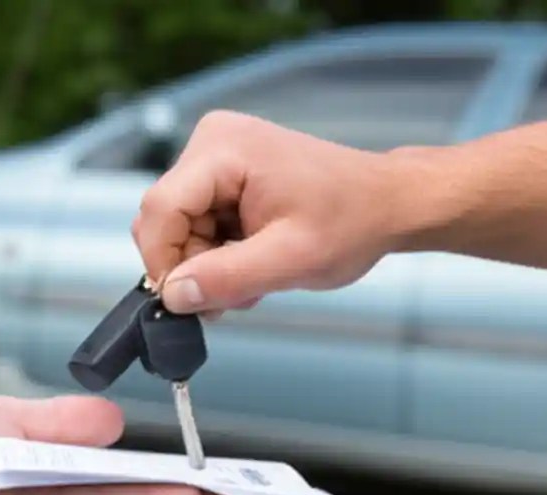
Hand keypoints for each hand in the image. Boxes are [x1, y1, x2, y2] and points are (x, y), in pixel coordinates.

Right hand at [132, 111, 427, 313]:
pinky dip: (217, 252)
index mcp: (223, 149)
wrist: (387, 203)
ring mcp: (215, 154)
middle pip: (164, 220)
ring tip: (254, 277)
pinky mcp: (222, 172)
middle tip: (234, 294)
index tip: (189, 301)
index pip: (159, 210)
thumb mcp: (291, 259)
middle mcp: (211, 141)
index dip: (164, 262)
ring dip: (207, 264)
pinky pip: (195, 222)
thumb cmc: (352, 220)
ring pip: (177, 227)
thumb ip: (227, 278)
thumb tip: (172, 296)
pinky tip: (252, 260)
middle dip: (193, 265)